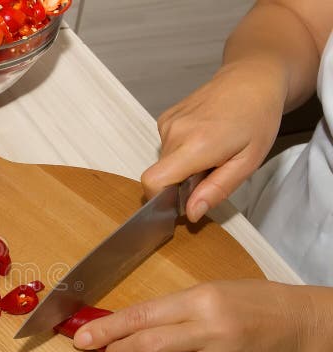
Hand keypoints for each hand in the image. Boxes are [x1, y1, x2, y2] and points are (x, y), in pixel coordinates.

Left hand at [71, 280, 325, 351]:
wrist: (292, 321)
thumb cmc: (241, 302)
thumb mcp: (202, 292)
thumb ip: (164, 311)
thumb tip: (117, 329)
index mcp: (198, 300)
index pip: (141, 316)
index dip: (106, 330)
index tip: (81, 340)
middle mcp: (211, 329)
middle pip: (148, 347)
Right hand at [141, 61, 286, 221]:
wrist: (252, 79)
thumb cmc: (257, 118)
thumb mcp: (248, 162)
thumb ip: (216, 189)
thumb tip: (191, 213)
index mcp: (196, 145)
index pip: (153, 181)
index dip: (160, 199)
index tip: (179, 201)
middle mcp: (175, 132)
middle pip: (160, 175)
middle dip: (180, 182)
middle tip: (212, 170)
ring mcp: (167, 123)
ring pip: (163, 162)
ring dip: (183, 166)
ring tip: (210, 151)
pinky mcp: (165, 118)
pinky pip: (166, 147)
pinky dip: (181, 151)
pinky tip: (203, 137)